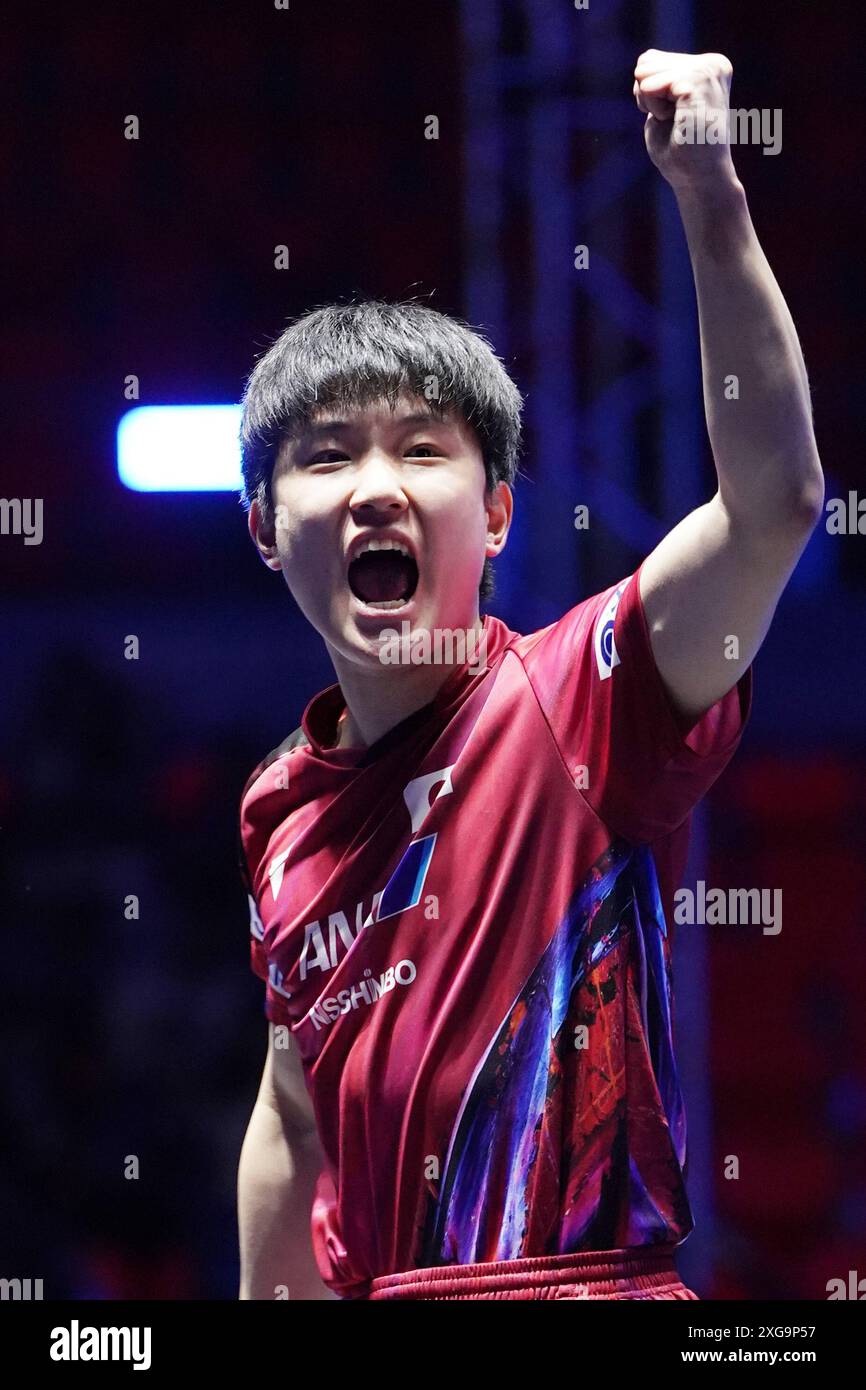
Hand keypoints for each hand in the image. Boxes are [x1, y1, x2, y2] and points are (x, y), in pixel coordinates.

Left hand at [633, 49, 738, 191]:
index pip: (650, 60)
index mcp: (707, 66)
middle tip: (674, 122)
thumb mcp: (661, 107)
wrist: (700, 181)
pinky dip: (654, 109)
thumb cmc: (680, 152)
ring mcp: (707, 70)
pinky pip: (650, 85)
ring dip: (651, 104)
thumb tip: (642, 63)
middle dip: (648, 96)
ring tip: (677, 123)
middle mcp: (712, 63)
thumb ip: (653, 79)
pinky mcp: (698, 82)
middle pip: (646, 62)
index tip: (672, 117)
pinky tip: (676, 122)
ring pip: (646, 71)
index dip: (648, 93)